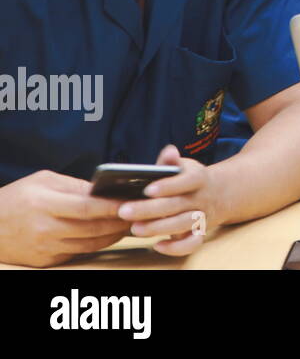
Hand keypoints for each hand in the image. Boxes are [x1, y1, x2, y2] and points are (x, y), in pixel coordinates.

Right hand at [0, 170, 128, 266]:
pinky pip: (78, 253)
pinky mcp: (45, 261)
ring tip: (130, 224)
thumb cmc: (16, 198)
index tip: (133, 201)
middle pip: (93, 229)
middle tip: (140, 214)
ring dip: (113, 235)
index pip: (87, 208)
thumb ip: (74, 185)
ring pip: (90, 244)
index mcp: (44, 204)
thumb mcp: (42, 181)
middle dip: (120, 222)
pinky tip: (108, 235)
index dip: (113, 207)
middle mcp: (45, 229)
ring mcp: (45, 248)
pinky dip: (97, 244)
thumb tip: (105, 190)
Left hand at [116, 145, 226, 255]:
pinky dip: (176, 248)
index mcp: (198, 178)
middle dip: (150, 209)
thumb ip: (171, 162)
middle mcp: (202, 198)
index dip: (169, 185)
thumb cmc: (189, 179)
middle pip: (178, 204)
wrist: (219, 194)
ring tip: (135, 228)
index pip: (188, 180)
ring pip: (184, 224)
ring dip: (159, 227)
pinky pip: (192, 244)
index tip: (147, 189)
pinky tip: (157, 245)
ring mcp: (202, 216)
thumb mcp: (184, 166)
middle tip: (124, 211)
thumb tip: (169, 151)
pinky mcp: (200, 233)